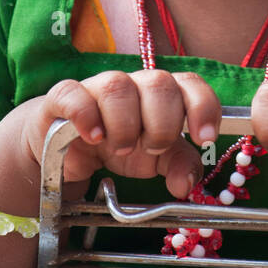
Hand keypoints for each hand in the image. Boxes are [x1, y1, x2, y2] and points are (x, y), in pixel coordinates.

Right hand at [15, 71, 221, 199]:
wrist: (67, 150)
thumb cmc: (119, 146)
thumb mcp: (155, 161)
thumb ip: (178, 166)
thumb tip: (187, 184)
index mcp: (163, 95)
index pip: (190, 83)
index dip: (202, 106)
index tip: (203, 138)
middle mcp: (134, 84)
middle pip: (158, 83)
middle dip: (162, 123)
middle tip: (152, 150)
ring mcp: (98, 87)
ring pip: (118, 85)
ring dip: (125, 123)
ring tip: (121, 148)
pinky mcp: (64, 97)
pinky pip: (73, 93)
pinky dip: (85, 115)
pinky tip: (93, 137)